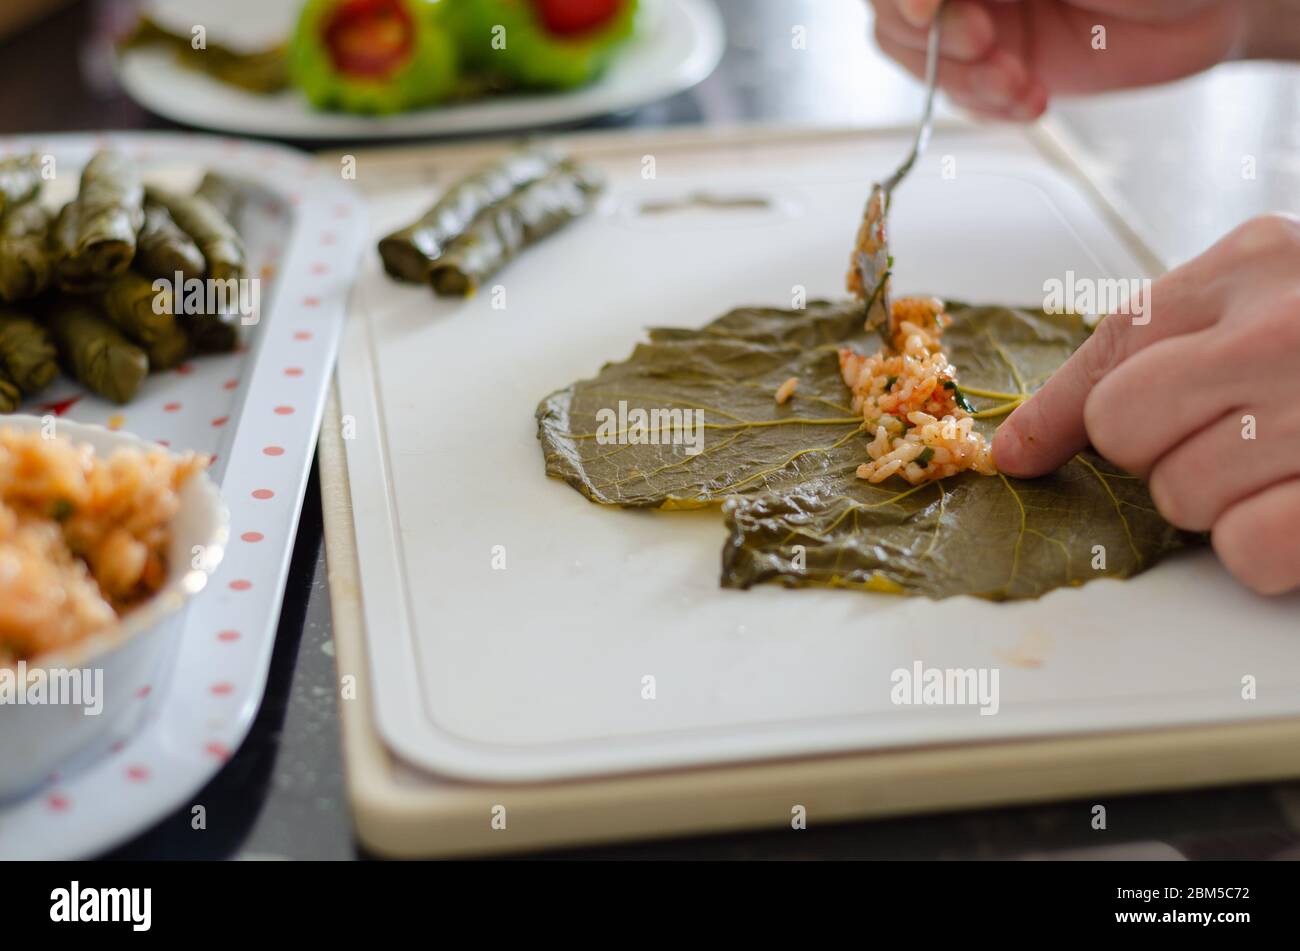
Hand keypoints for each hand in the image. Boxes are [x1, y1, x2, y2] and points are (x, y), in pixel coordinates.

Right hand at [870, 0, 1261, 119]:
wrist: (1212, 7)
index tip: (923, 11)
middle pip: (891, 10)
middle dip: (933, 38)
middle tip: (985, 43)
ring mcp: (976, 15)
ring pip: (913, 55)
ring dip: (961, 80)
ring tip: (1018, 82)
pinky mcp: (994, 63)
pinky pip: (956, 95)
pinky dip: (986, 106)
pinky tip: (1029, 97)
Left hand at [993, 214, 1299, 593]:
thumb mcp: (1266, 293)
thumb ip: (1149, 349)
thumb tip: (1016, 448)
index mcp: (1257, 263)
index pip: (1110, 354)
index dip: (1061, 417)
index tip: (1026, 457)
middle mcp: (1289, 326)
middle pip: (1126, 430)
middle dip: (1162, 454)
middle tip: (1233, 440)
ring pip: (1182, 499)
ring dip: (1223, 503)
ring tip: (1291, 463)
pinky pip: (1247, 554)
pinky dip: (1267, 549)